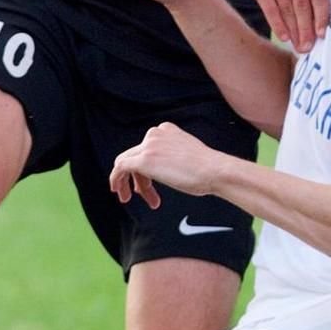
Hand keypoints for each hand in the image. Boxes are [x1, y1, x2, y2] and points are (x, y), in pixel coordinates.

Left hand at [110, 122, 228, 208]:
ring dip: (132, 184)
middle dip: (140, 179)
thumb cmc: (207, 169)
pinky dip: (117, 180)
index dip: (146, 169)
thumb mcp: (187, 155)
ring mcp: (148, 146)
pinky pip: (120, 168)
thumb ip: (171, 156)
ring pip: (127, 163)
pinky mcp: (144, 160)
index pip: (147, 148)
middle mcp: (155, 133)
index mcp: (166, 129)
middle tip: (145, 195)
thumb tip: (164, 169)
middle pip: (136, 156)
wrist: (214, 170)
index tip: (149, 183)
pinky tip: (120, 192)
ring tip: (137, 200)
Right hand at [232, 0, 329, 52]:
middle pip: (303, 7)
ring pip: (287, 10)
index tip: (323, 36)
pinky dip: (278, 25)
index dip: (322, 18)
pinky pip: (270, 8)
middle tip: (309, 48)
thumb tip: (318, 17)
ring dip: (294, 31)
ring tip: (298, 46)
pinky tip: (283, 37)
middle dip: (307, 31)